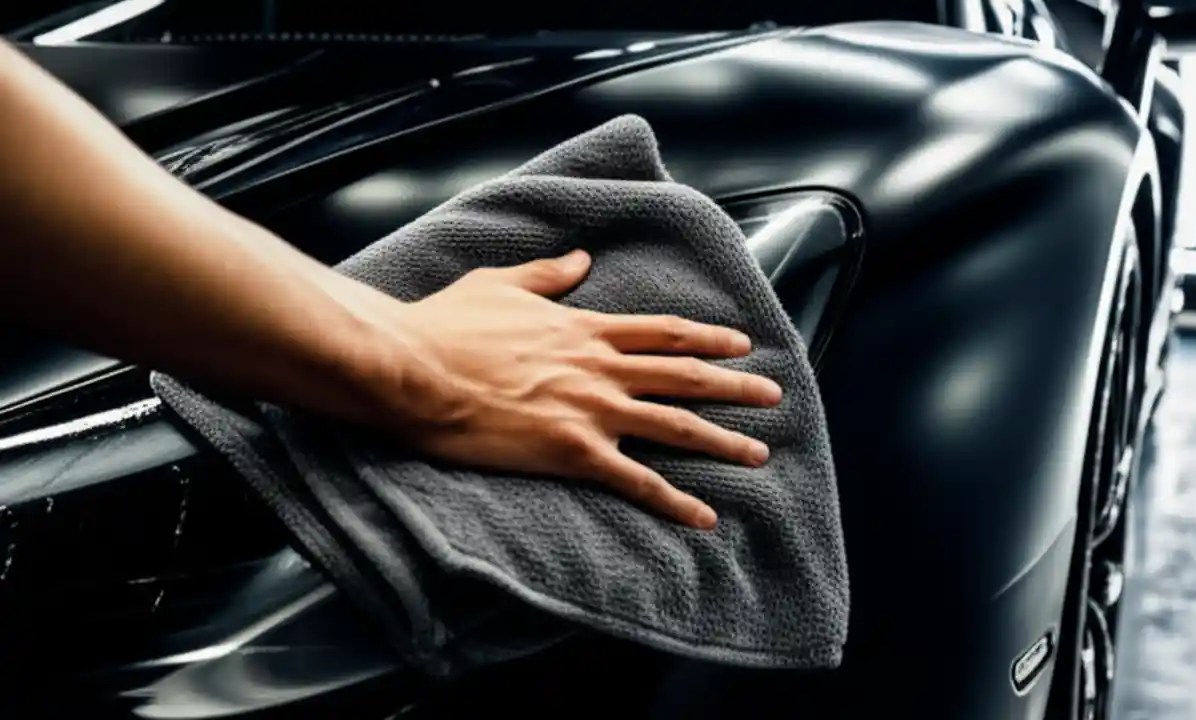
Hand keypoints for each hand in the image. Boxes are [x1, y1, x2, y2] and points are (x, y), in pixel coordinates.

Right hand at [367, 250, 781, 528]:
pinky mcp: (574, 451)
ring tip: (758, 454)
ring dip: (723, 441)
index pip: (665, 331)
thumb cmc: (448, 326)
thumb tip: (582, 259)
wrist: (415, 369)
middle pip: (685, 376)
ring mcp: (593, 410)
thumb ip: (549, 274)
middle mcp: (602, 368)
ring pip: (676, 426)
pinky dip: (675, 501)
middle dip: (735, 387)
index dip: (709, 337)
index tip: (743, 344)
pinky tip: (705, 517)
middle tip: (773, 396)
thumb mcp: (502, 284)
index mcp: (587, 329)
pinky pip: (637, 481)